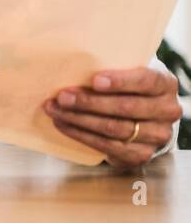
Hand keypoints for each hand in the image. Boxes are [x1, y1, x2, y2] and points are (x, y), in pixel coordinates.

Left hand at [43, 67, 183, 167]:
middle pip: (126, 108)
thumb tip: (72, 68)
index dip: (120, 81)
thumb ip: (110, 68)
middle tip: (62, 97)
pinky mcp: (141, 154)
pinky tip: (63, 125)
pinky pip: (108, 146)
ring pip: (115, 128)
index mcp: (165, 84)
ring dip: (79, 119)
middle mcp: (167, 111)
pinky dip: (81, 135)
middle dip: (89, 102)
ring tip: (55, 111)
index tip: (94, 80)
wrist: (143, 118)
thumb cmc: (127, 87)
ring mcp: (157, 135)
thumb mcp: (127, 72)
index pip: (145, 81)